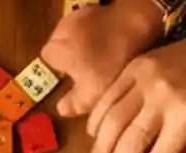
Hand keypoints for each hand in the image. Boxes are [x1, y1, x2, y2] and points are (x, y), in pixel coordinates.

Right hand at [41, 0, 164, 116]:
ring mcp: (80, 15)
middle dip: (73, 55)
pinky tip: (115, 41)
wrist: (136, 25)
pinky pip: (94, 23)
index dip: (62, 69)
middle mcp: (61, 29)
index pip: (49, 60)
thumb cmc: (110, 62)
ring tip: (105, 54)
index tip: (77, 77)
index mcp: (55, 50)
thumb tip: (61, 110)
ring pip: (77, 34)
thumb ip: (73, 104)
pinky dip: (101, 32)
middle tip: (92, 67)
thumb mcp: (92, 93)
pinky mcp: (99, 7)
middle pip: (62, 45)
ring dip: (87, 42)